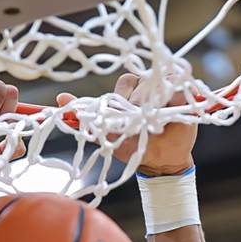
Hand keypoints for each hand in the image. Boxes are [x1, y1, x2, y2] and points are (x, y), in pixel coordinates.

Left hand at [57, 73, 195, 175]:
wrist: (161, 162)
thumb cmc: (134, 150)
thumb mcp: (107, 138)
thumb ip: (87, 121)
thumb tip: (60, 98)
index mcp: (127, 96)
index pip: (125, 82)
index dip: (124, 97)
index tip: (125, 113)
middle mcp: (145, 89)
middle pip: (141, 80)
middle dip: (138, 101)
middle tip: (140, 120)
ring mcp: (163, 89)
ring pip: (157, 79)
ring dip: (154, 99)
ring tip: (154, 119)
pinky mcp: (181, 92)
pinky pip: (176, 80)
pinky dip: (171, 95)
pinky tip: (169, 109)